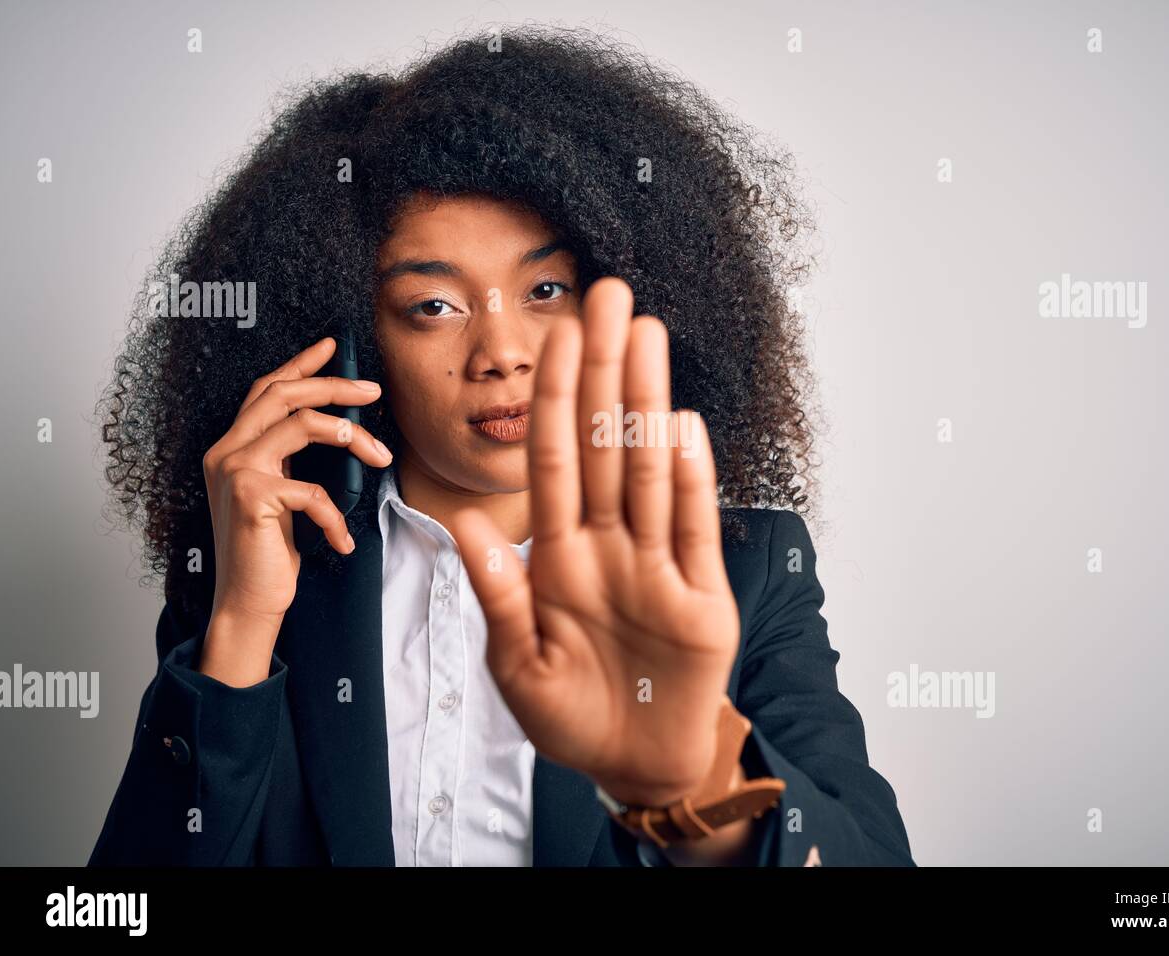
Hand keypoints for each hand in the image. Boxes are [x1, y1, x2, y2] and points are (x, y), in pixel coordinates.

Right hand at [199, 337, 392, 681]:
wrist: (247, 603)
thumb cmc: (269, 553)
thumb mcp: (283, 496)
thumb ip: (290, 460)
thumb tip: (334, 427)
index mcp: (233, 447)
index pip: (267, 390)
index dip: (300, 364)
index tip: (332, 346)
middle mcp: (226, 451)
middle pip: (284, 394)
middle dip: (334, 385)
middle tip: (374, 391)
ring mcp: (234, 471)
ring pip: (301, 424)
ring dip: (351, 437)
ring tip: (380, 458)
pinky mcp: (250, 497)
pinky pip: (311, 490)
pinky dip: (335, 516)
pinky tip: (342, 541)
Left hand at [456, 277, 740, 805]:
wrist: (634, 764)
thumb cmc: (571, 718)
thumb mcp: (518, 663)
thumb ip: (501, 591)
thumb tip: (467, 522)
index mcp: (559, 558)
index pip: (554, 459)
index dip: (554, 396)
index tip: (554, 334)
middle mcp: (609, 547)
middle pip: (605, 444)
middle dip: (603, 370)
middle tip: (607, 295)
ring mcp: (656, 567)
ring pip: (650, 469)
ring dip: (646, 402)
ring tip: (645, 334)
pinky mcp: (701, 598)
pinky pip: (693, 530)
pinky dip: (690, 480)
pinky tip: (682, 424)